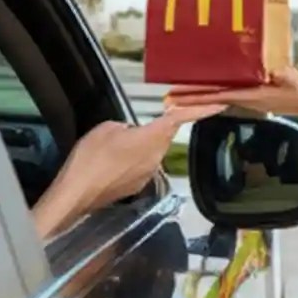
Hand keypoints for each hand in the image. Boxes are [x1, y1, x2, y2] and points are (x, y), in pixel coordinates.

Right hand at [37, 105, 226, 230]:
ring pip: (151, 151)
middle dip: (157, 127)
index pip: (181, 119)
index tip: (220, 103)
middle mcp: (156, 157)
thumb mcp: (106, 128)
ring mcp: (148, 174)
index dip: (201, 109)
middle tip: (138, 122)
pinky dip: (131, 160)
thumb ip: (127, 127)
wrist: (76, 194)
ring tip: (115, 145)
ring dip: (142, 144)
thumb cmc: (91, 157)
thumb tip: (132, 133)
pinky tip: (111, 162)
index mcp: (152, 137)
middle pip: (164, 135)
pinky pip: (140, 165)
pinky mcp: (137, 186)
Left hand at [166, 68, 297, 119]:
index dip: (199, 97)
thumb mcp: (292, 76)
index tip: (181, 98)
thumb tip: (267, 67)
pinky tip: (206, 90)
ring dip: (199, 97)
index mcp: (254, 96)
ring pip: (218, 97)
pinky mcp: (255, 98)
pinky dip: (214, 93)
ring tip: (179, 96)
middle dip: (191, 99)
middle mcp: (248, 100)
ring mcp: (251, 100)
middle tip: (168, 99)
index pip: (220, 96)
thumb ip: (279, 72)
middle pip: (213, 98)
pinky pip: (229, 95)